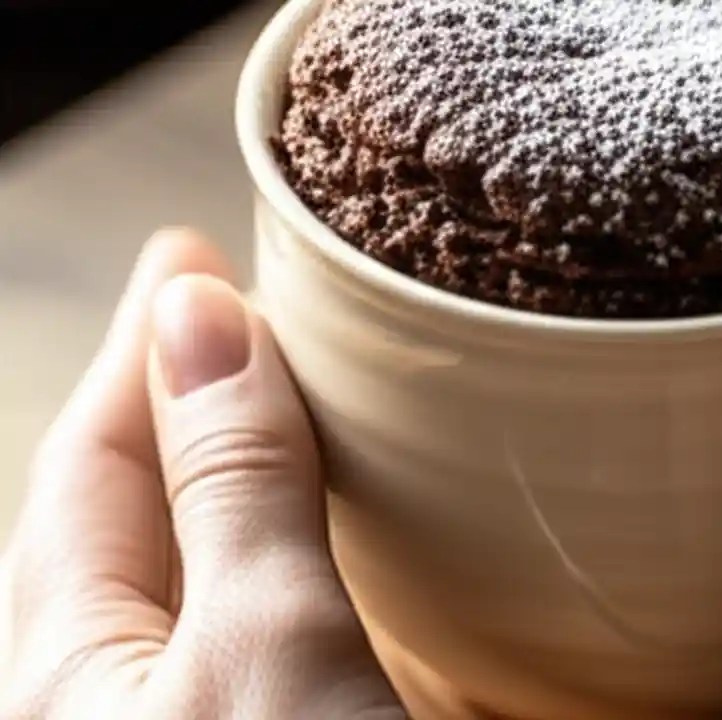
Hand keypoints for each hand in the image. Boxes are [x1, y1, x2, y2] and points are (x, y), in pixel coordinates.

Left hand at [0, 230, 404, 718]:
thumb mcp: (271, 639)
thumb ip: (236, 484)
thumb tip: (203, 319)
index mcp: (69, 669)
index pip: (91, 463)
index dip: (142, 349)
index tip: (192, 255)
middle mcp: (114, 700)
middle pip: (131, 510)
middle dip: (183, 398)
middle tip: (238, 307)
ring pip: (198, 569)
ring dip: (237, 471)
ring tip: (282, 399)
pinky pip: (254, 621)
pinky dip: (287, 547)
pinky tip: (326, 541)